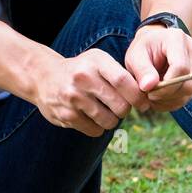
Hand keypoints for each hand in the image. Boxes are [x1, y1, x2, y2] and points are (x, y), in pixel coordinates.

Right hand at [28, 48, 147, 136]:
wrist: (43, 76)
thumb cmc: (82, 71)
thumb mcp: (99, 62)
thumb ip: (121, 76)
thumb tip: (147, 97)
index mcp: (96, 62)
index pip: (124, 82)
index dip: (139, 97)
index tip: (143, 104)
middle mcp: (84, 78)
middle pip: (121, 106)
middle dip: (125, 111)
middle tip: (119, 107)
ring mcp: (73, 97)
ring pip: (109, 121)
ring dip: (111, 120)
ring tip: (102, 110)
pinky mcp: (66, 115)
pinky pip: (95, 130)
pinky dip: (97, 127)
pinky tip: (89, 116)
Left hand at [125, 25, 191, 112]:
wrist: (155, 45)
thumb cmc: (144, 49)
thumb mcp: (135, 56)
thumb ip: (141, 70)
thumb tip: (148, 86)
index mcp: (177, 39)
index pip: (180, 68)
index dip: (166, 86)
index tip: (150, 92)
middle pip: (188, 83)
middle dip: (168, 95)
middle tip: (150, 95)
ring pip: (190, 91)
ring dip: (171, 100)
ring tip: (155, 95)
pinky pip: (190, 95)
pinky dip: (174, 101)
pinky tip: (162, 97)